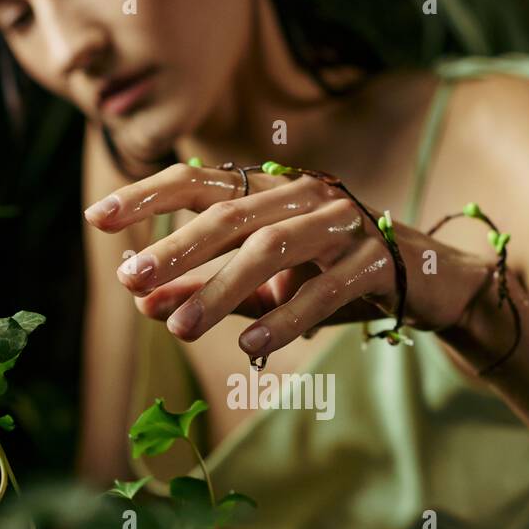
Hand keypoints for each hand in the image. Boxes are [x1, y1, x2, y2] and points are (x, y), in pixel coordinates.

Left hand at [83, 162, 492, 360]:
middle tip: (131, 281)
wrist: (431, 285)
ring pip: (274, 247)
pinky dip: (287, 315)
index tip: (97, 218)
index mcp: (273, 193)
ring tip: (180, 329)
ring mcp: (345, 223)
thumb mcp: (263, 291)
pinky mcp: (379, 260)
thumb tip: (143, 302)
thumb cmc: (335, 281)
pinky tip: (252, 345)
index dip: (148, 196)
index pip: (200, 182)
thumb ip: (206, 291)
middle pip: (231, 213)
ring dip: (222, 288)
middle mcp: (305, 195)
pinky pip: (327, 287)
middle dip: (176, 247)